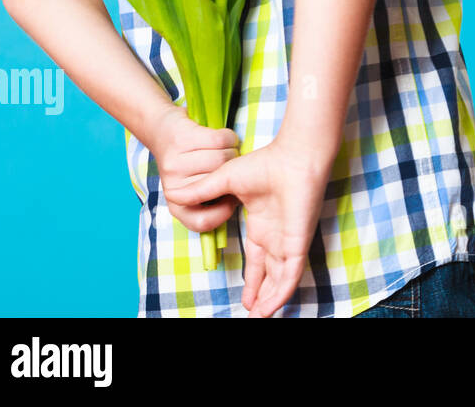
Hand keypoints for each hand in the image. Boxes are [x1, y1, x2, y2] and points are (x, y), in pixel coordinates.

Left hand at [149, 105, 240, 236]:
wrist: (164, 131)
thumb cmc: (188, 164)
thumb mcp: (195, 190)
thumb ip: (211, 202)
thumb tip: (240, 203)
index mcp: (177, 205)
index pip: (203, 222)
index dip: (224, 212)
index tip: (232, 198)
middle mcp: (173, 187)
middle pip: (221, 183)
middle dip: (232, 173)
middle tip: (226, 166)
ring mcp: (175, 163)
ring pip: (224, 159)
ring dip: (232, 152)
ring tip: (223, 151)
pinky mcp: (182, 140)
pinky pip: (221, 140)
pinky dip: (228, 137)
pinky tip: (220, 139)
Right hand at [174, 136, 332, 316]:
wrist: (293, 155)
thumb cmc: (266, 162)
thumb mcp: (225, 181)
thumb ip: (202, 191)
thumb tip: (175, 195)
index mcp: (264, 224)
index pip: (258, 261)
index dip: (251, 280)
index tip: (246, 298)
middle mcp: (278, 236)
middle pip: (270, 275)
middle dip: (261, 296)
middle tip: (252, 316)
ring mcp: (289, 240)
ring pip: (281, 279)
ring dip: (270, 300)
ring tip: (259, 318)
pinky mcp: (298, 242)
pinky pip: (291, 275)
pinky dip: (281, 293)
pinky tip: (271, 308)